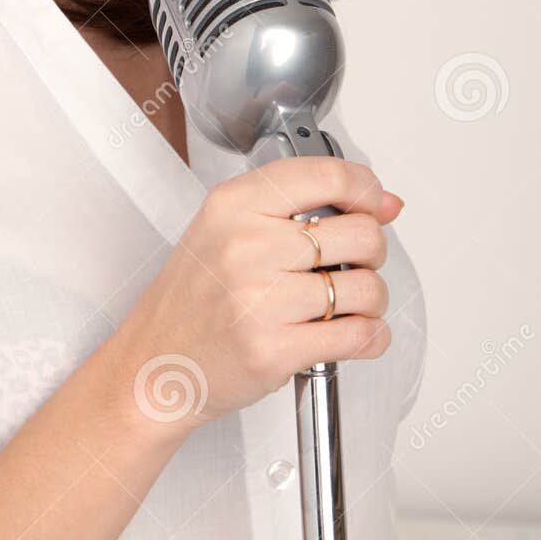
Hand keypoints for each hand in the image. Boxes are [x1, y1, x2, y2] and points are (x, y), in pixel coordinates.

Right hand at [114, 156, 402, 440]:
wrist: (155, 364)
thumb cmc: (193, 300)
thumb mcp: (226, 229)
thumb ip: (298, 207)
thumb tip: (385, 204)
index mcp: (233, 206)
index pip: (326, 176)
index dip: (366, 189)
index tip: (374, 204)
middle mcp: (246, 246)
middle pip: (361, 234)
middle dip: (372, 253)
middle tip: (350, 264)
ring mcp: (259, 299)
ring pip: (367, 288)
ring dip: (371, 301)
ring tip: (344, 306)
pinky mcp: (274, 349)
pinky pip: (359, 336)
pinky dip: (370, 337)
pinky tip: (350, 334)